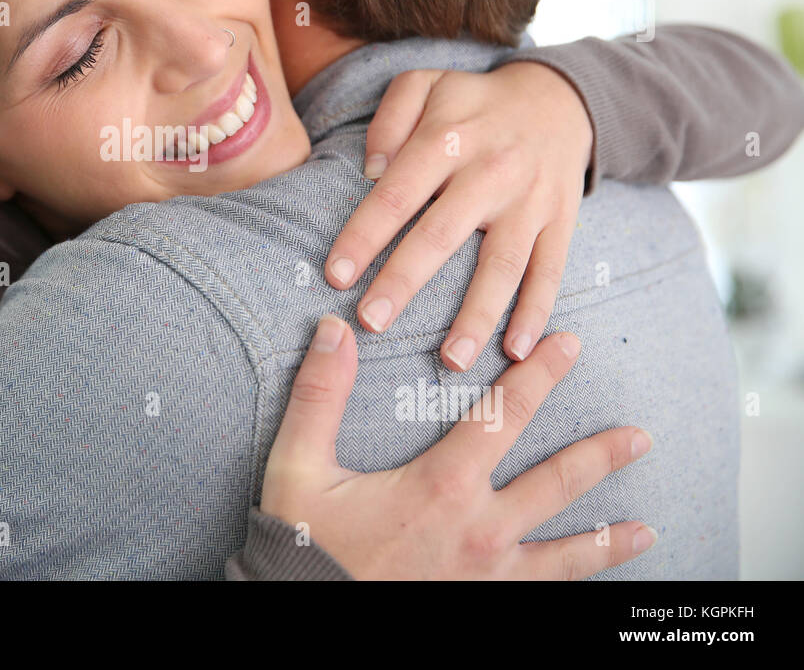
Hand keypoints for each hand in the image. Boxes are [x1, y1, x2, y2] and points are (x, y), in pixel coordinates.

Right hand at [260, 316, 655, 578]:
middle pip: (557, 483)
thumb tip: (335, 331)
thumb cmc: (305, 545)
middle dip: (601, 455)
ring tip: (645, 530)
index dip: (539, 375)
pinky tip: (588, 590)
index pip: (504, 415)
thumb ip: (319, 395)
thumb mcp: (299, 466)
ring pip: (565, 556)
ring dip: (607, 539)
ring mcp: (488, 578)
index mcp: (443, 485)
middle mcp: (481, 530)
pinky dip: (572, 590)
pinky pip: (540, 597)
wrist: (304, 613)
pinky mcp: (483, 608)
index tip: (569, 346)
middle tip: (640, 437)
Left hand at [324, 63, 592, 370]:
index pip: (397, 192)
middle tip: (371, 322)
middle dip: (404, 282)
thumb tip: (370, 170)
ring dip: (476, 316)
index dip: (364, 234)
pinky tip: (516, 351)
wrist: (560, 97)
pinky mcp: (560, 222)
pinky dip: (535, 314)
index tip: (335, 274)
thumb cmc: (471, 102)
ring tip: (450, 359)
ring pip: (501, 265)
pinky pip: (549, 272)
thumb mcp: (425, 84)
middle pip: (441, 234)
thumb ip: (390, 118)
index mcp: (448, 138)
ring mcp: (529, 201)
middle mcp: (491, 172)